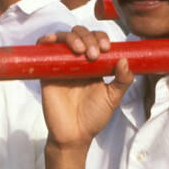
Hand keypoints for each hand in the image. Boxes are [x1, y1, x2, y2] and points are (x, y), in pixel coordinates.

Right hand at [36, 26, 133, 148]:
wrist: (74, 135)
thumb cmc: (93, 118)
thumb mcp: (113, 98)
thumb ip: (122, 80)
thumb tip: (125, 60)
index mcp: (93, 64)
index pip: (96, 39)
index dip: (100, 38)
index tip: (106, 49)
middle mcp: (77, 61)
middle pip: (80, 33)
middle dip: (88, 38)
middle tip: (94, 55)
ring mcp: (62, 65)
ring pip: (63, 37)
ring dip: (72, 37)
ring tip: (80, 50)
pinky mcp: (47, 72)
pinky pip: (43, 50)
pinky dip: (46, 40)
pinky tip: (53, 40)